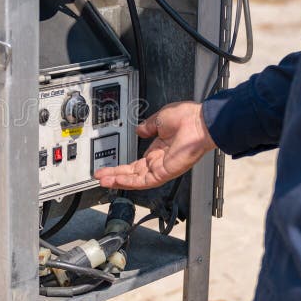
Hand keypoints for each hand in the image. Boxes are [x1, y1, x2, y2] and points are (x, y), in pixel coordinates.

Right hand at [95, 101, 216, 189]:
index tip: (108, 167)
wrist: (201, 122)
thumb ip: (147, 126)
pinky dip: (129, 181)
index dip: (121, 166)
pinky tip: (117, 180)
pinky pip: (144, 181)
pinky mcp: (165, 172)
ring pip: (136, 179)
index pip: (136, 163)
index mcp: (158, 148)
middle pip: (132, 173)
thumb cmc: (187, 118)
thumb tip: (139, 129)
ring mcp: (161, 168)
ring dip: (118, 180)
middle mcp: (158, 160)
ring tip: (103, 181)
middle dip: (115, 175)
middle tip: (100, 176)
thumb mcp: (159, 119)